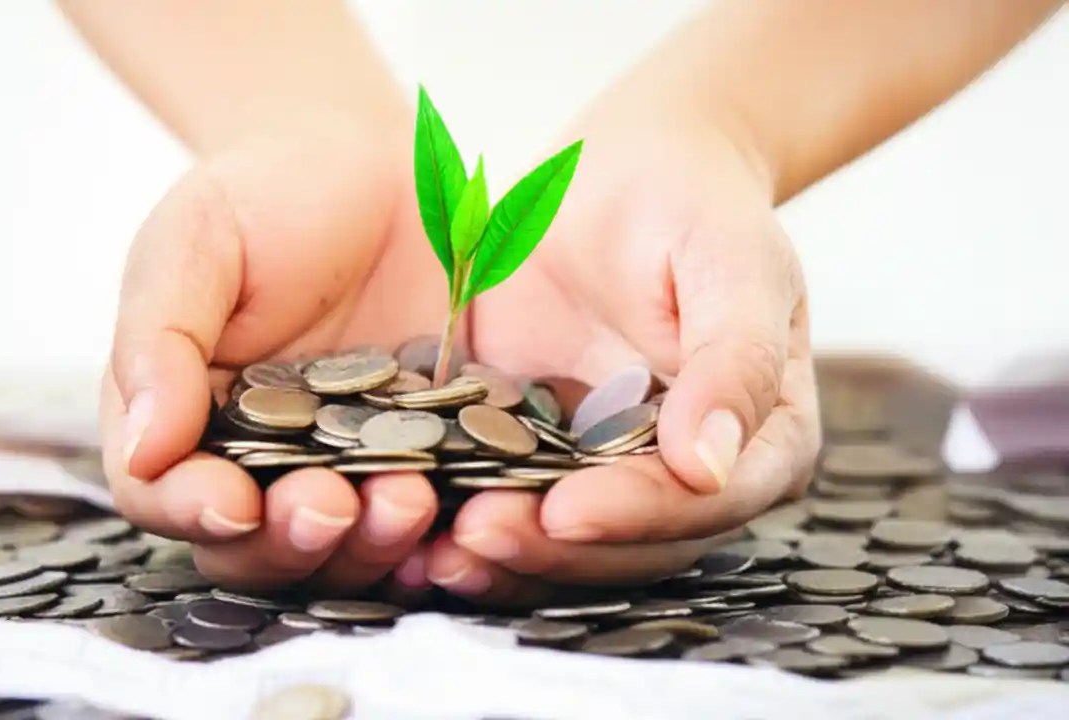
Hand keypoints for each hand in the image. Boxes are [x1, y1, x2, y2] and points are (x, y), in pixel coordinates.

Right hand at [99, 112, 446, 593]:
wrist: (369, 165)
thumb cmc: (261, 196)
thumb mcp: (192, 244)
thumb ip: (160, 342)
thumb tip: (143, 452)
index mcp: (187, 421)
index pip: (167, 495)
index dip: (194, 510)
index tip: (234, 502)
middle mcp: (264, 464)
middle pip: (260, 545)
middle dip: (295, 540)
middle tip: (333, 504)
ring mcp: (349, 469)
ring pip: (348, 547)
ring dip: (373, 543)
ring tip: (408, 497)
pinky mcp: (428, 457)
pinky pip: (436, 508)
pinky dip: (447, 524)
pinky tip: (469, 505)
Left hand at [426, 110, 821, 604]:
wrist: (625, 167)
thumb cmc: (697, 202)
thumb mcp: (734, 263)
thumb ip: (734, 360)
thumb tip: (709, 466)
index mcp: (760, 440)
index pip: (702, 502)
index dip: (634, 515)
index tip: (564, 513)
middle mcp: (686, 474)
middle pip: (627, 542)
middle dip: (551, 548)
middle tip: (475, 535)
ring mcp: (610, 468)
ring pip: (564, 540)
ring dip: (503, 555)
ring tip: (435, 553)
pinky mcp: (540, 449)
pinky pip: (507, 495)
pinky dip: (463, 519)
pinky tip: (414, 531)